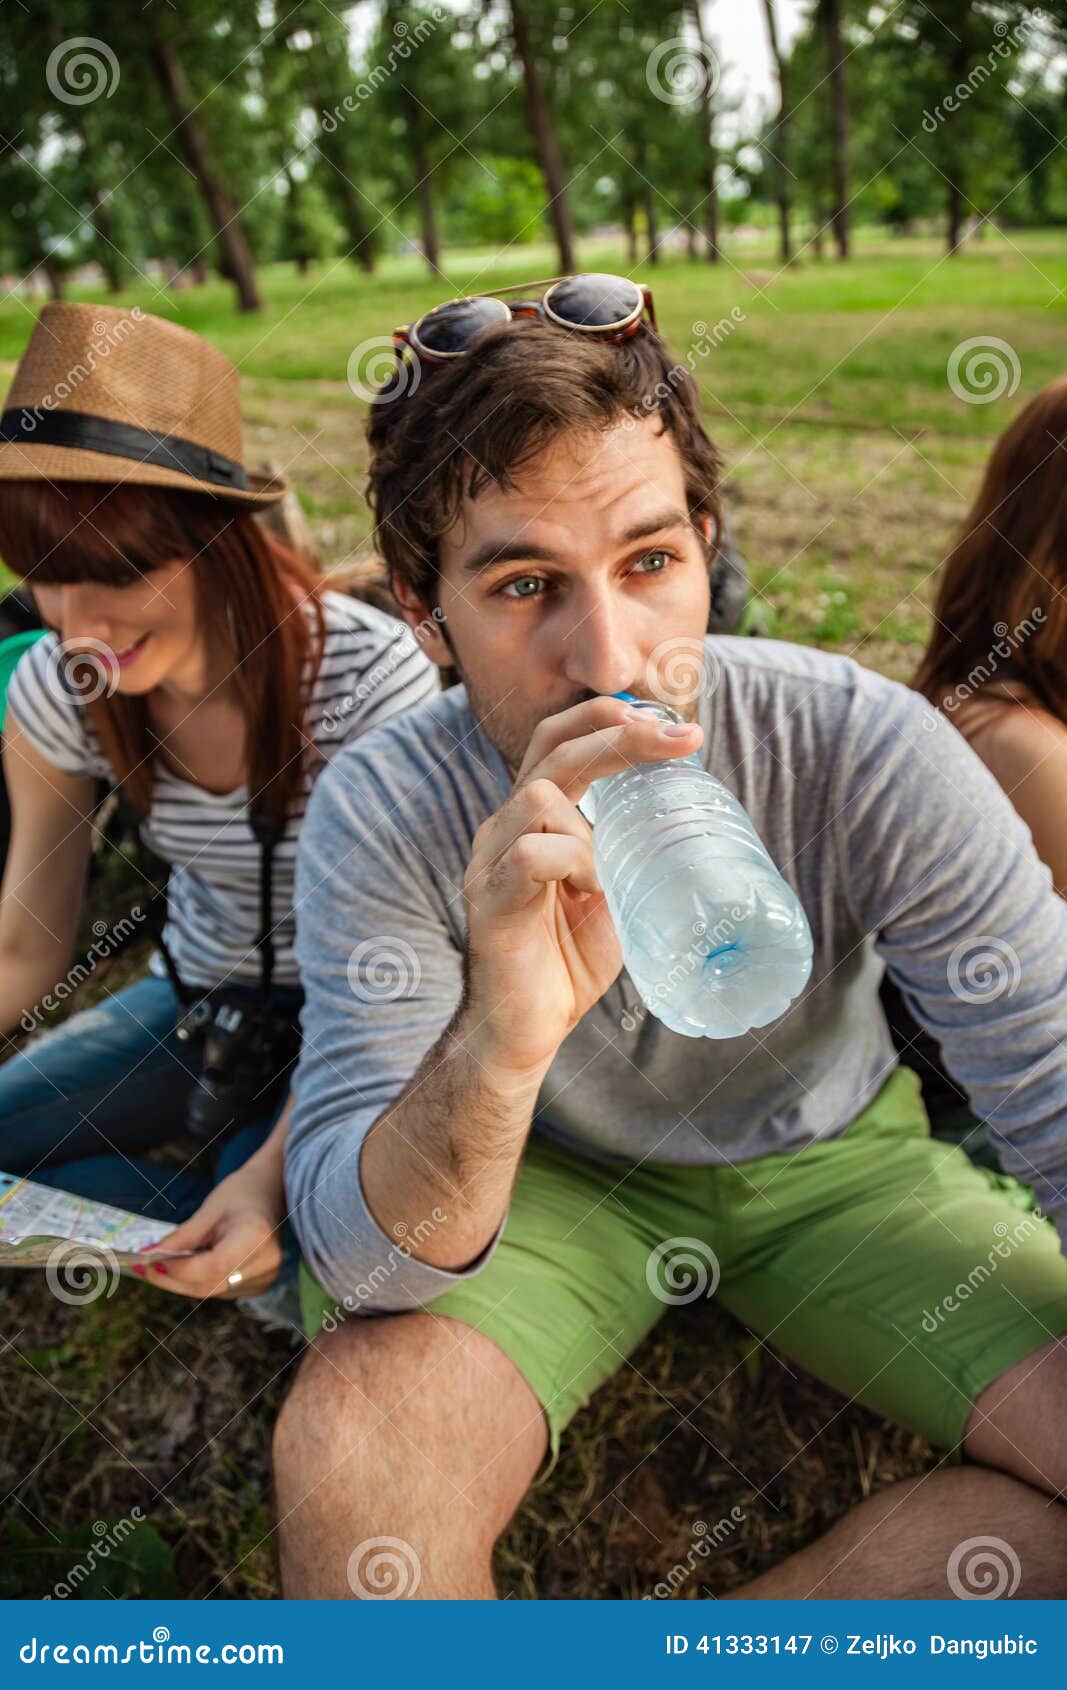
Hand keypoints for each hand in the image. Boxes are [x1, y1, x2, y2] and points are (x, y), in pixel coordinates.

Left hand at [134, 1152, 285, 1299]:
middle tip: (145, 1268)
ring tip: (159, 1266)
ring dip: (182, 1282)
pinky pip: (220, 1290)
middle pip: (209, 1284)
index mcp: (256, 1236)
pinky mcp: (259, 1285)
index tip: (151, 1261)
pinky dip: (199, 1281)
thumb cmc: (242, 1193)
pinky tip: (184, 1268)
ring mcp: (265, 1278)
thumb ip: (182, 1236)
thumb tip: (150, 1256)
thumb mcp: (210, 1208)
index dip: (179, 1269)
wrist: (272, 1193)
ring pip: (211, 1291)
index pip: (213, 1266)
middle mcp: (265, 1263)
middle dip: (173, 1279)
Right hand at [461, 694, 702, 1075]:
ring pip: (540, 797)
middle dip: (621, 735)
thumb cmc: (569, 959)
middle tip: (682, 741)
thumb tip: (687, 813)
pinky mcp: (487, 898)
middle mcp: (503, 826)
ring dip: (591, 827)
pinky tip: (589, 893)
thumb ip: (626, 848)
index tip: (671, 724)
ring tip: (610, 875)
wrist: (526, 1028)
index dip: (607, 716)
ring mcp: (489, 859)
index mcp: (531, 817)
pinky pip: (530, 854)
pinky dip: (572, 864)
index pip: (557, 738)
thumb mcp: (612, 889)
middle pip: (553, 747)